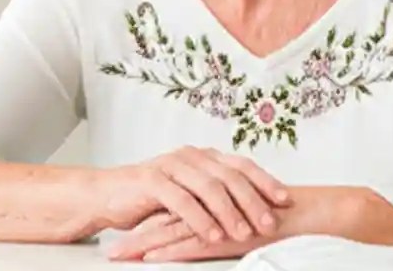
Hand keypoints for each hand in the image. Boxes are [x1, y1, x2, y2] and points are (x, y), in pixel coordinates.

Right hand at [93, 147, 291, 246]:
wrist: (106, 195)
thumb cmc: (152, 198)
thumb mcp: (190, 193)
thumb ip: (217, 195)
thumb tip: (257, 209)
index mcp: (205, 156)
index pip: (242, 166)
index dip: (266, 181)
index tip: (286, 199)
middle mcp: (192, 156)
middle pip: (231, 177)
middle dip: (253, 202)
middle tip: (269, 223)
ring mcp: (172, 165)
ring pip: (209, 188)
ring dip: (230, 213)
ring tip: (243, 234)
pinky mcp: (152, 180)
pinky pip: (182, 201)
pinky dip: (201, 219)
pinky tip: (212, 236)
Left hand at [106, 187, 368, 262]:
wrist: (322, 211)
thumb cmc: (297, 218)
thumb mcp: (259, 222)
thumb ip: (237, 223)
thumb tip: (219, 235)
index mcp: (223, 202)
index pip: (180, 211)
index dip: (152, 221)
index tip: (126, 233)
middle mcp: (220, 205)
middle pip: (170, 218)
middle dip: (138, 232)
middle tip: (111, 247)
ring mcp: (226, 217)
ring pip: (178, 229)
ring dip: (145, 243)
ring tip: (118, 254)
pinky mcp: (234, 231)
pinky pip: (199, 241)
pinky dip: (173, 248)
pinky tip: (153, 257)